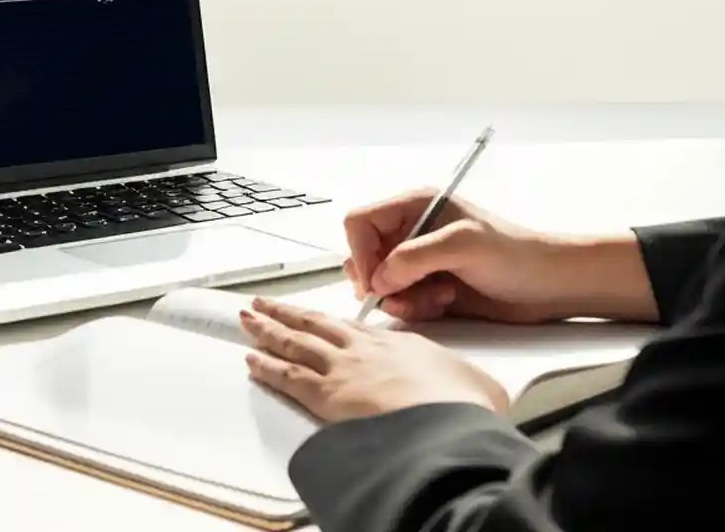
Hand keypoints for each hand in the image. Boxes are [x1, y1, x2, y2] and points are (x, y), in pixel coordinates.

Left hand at [239, 297, 507, 422]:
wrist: (445, 421)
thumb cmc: (462, 406)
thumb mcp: (476, 386)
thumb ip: (464, 381)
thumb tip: (476, 391)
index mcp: (398, 343)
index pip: (355, 327)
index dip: (332, 321)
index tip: (317, 315)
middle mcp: (364, 351)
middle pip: (316, 324)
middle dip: (287, 312)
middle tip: (264, 303)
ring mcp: (342, 370)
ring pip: (295, 343)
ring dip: (267, 330)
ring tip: (248, 319)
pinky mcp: (325, 396)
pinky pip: (287, 376)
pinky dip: (266, 366)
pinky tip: (251, 360)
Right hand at [343, 187, 658, 323]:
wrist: (550, 286)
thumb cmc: (517, 254)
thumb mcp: (464, 245)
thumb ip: (414, 256)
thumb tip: (379, 278)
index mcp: (415, 206)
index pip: (360, 223)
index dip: (361, 252)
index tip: (377, 280)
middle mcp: (412, 230)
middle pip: (364, 256)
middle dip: (381, 281)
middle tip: (405, 294)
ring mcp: (419, 260)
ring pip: (380, 284)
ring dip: (402, 298)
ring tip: (437, 298)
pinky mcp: (428, 287)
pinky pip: (400, 302)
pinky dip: (415, 309)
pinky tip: (445, 303)